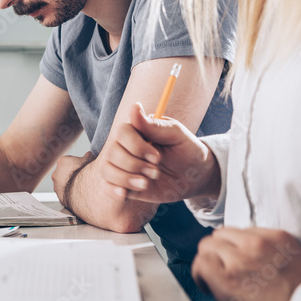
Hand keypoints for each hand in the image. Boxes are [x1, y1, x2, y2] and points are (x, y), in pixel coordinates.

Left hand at [52, 151, 91, 207]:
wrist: (85, 189)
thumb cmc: (86, 173)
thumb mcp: (90, 159)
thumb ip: (87, 156)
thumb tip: (88, 154)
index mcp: (62, 162)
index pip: (68, 161)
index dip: (76, 163)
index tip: (81, 166)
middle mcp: (56, 174)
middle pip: (64, 173)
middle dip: (71, 174)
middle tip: (81, 176)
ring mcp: (57, 187)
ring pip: (63, 185)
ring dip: (70, 185)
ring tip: (81, 186)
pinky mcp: (60, 198)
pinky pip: (66, 195)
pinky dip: (71, 195)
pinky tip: (79, 194)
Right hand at [98, 102, 219, 203]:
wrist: (194, 177)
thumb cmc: (187, 150)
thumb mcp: (177, 136)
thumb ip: (155, 125)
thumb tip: (135, 106)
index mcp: (138, 130)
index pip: (122, 132)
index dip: (136, 146)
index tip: (157, 157)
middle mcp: (126, 146)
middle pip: (112, 152)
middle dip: (135, 165)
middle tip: (156, 172)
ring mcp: (123, 165)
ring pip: (106, 169)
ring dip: (126, 179)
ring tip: (146, 183)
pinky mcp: (124, 184)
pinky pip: (107, 186)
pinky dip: (114, 190)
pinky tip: (126, 194)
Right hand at [191, 227, 300, 300]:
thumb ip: (217, 286)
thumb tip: (210, 272)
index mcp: (228, 280)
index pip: (200, 259)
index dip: (202, 270)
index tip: (209, 276)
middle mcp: (242, 256)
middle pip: (210, 241)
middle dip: (214, 256)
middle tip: (223, 268)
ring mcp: (262, 242)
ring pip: (230, 230)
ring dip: (231, 245)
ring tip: (243, 260)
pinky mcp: (280, 235)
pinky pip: (255, 228)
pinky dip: (253, 240)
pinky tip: (262, 255)